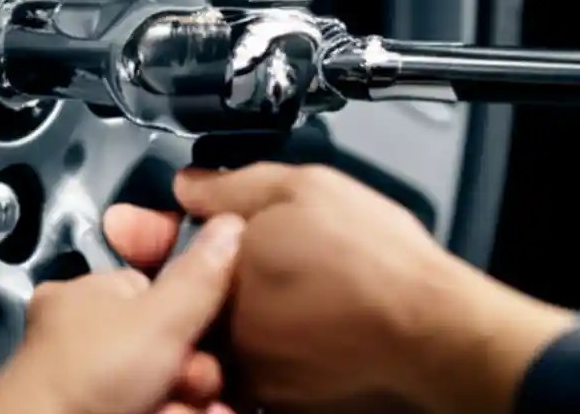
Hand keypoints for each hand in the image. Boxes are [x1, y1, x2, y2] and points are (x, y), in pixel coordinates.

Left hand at [0, 215, 243, 413]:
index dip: (192, 313)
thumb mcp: (157, 319)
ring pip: (169, 382)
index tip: (209, 332)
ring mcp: (95, 381)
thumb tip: (231, 223)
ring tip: (184, 409)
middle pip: (170, 343)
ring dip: (192, 400)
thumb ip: (198, 277)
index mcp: (88, 295)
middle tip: (192, 383)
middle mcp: (87, 337)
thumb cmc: (87, 376)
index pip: (159, 287)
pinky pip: (159, 406)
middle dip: (196, 368)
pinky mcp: (106, 409)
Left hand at [105, 164, 573, 413]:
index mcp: (213, 284)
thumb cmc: (374, 262)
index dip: (153, 242)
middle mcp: (223, 339)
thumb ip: (230, 187)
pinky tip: (307, 328)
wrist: (434, 331)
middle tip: (256, 268)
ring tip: (292, 299)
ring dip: (234, 326)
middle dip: (199, 290)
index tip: (145, 230)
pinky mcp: (284, 402)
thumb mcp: (297, 189)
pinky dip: (267, 354)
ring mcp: (252, 378)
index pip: (155, 268)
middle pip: (185, 311)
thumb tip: (190, 187)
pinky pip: (255, 376)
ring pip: (220, 346)